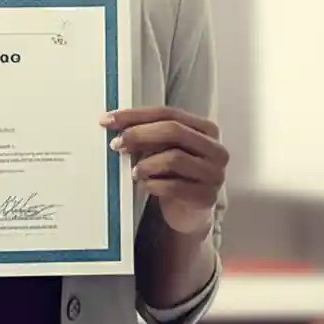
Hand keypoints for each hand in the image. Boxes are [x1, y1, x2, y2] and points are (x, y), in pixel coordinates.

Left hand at [100, 107, 228, 234]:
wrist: (188, 210)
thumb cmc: (174, 173)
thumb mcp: (162, 149)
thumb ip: (147, 134)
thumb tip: (114, 124)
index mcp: (206, 129)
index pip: (169, 113)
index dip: (136, 115)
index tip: (108, 120)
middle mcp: (215, 149)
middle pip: (174, 131)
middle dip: (140, 134)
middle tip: (116, 144)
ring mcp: (214, 173)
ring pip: (174, 158)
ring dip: (146, 164)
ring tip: (134, 172)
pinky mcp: (207, 197)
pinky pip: (175, 186)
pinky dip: (154, 185)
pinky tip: (146, 185)